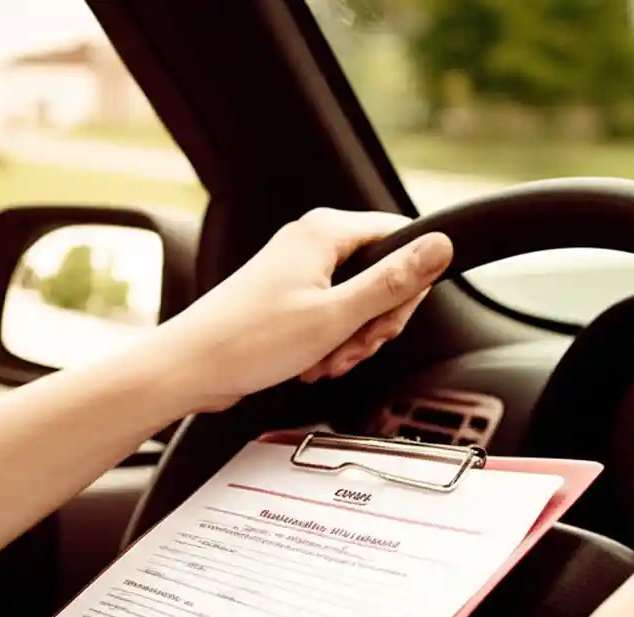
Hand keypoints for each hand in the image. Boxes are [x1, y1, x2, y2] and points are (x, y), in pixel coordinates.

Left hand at [164, 208, 451, 410]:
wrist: (191, 367)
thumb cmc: (250, 340)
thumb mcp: (337, 316)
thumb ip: (394, 281)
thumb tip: (441, 245)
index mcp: (326, 232)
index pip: (401, 239)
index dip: (408, 286)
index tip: (389, 322)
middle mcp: (312, 242)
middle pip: (382, 274)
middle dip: (375, 322)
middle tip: (353, 348)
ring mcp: (298, 269)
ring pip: (357, 302)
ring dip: (351, 339)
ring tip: (325, 361)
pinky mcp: (287, 296)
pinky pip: (331, 315)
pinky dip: (330, 342)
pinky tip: (313, 363)